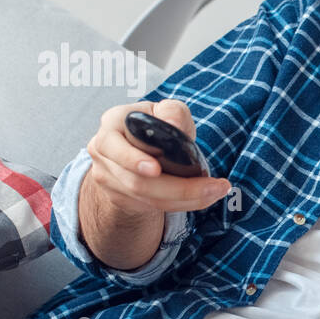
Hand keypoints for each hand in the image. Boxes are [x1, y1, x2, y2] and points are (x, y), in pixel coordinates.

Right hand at [85, 99, 230, 214]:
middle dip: (180, 188)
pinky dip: (181, 204)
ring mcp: (107, 177)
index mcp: (112, 123)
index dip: (132, 159)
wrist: (141, 149)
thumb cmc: (156, 125)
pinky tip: (202, 197)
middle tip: (214, 187)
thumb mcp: (167, 111)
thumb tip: (171, 122)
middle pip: (137, 181)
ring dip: (187, 199)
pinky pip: (152, 207)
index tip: (156, 169)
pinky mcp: (118, 197)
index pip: (113, 144)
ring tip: (216, 191)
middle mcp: (102, 151)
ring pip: (148, 199)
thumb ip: (172, 111)